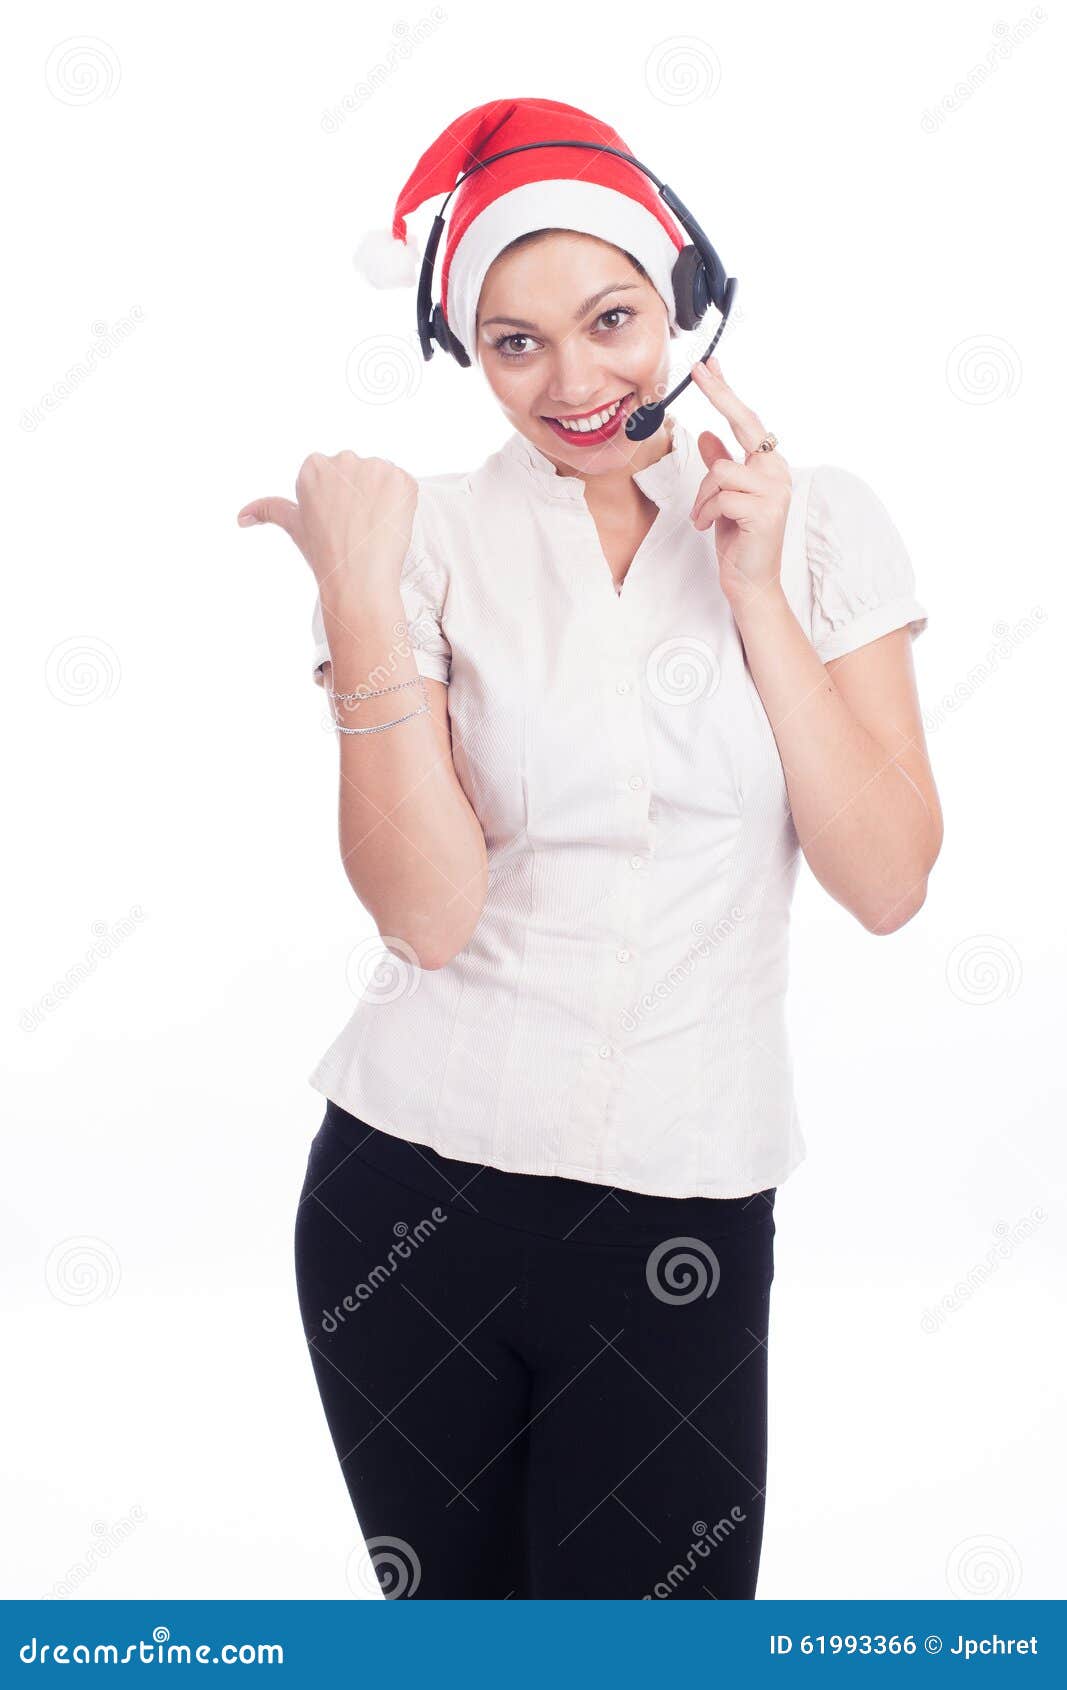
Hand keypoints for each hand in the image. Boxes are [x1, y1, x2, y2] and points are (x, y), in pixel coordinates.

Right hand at [236, 451, 416, 601]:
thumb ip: (269, 510)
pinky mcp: (401, 479)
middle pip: (359, 473)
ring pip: (383, 478)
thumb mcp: (294, 526)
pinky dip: (402, 504)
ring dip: (383, 499)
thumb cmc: (325, 554)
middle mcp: (342, 459)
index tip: (338, 521)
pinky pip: (405, 486)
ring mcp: (375, 467)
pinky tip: (389, 524)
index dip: (340, 501)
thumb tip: (242, 517)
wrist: (358, 579)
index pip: (336, 474)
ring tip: (373, 527)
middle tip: (356, 527)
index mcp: (314, 466)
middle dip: (361, 496)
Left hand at [687, 358, 791, 617]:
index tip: (709, 366)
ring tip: (706, 517)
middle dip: (721, 394)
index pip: (746, 420)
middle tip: (700, 369)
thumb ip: (720, 464)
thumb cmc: (739, 539)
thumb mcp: (723, 496)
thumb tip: (707, 435)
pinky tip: (712, 527)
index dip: (726, 392)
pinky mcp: (764, 510)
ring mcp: (774, 489)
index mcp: (768, 464)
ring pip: (720, 470)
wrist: (750, 581)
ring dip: (703, 497)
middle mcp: (776, 470)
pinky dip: (707, 512)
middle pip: (744, 423)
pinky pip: (720, 496)